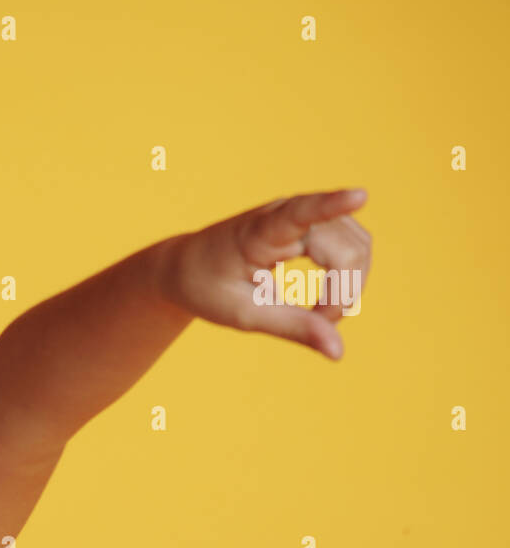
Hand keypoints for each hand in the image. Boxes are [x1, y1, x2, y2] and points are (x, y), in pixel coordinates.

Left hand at [160, 189, 371, 359]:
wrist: (186, 267)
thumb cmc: (208, 289)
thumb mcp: (243, 315)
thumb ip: (292, 328)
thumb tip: (338, 352)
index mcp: (256, 233)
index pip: (299, 214)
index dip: (332, 205)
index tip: (360, 195)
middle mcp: (284, 213)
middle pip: (345, 249)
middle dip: (343, 293)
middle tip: (317, 326)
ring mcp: (302, 214)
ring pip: (357, 246)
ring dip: (349, 286)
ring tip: (317, 317)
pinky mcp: (313, 222)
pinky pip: (352, 245)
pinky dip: (347, 277)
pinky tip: (325, 301)